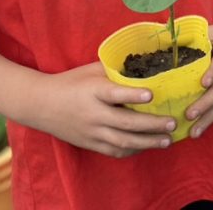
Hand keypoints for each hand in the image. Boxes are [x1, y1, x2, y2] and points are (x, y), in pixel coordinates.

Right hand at [32, 62, 175, 157]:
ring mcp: (91, 132)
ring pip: (122, 141)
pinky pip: (113, 150)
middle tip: (172, 123)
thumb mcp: (91, 70)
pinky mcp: (89, 143)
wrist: (39, 104)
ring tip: (167, 141)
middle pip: (125, 122)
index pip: (114, 94)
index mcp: (93, 91)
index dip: (133, 95)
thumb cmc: (70, 82)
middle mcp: (93, 114)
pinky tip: (148, 146)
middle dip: (151, 125)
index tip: (151, 95)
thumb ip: (115, 69)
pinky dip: (132, 150)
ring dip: (147, 142)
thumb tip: (144, 62)